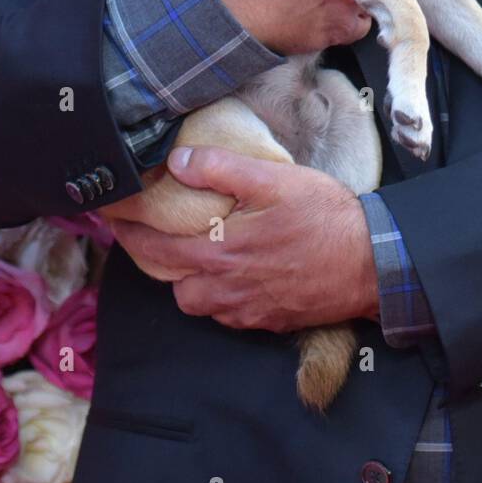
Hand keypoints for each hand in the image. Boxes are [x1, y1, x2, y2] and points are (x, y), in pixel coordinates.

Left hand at [106, 145, 380, 330]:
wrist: (371, 263)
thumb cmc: (325, 216)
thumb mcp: (273, 179)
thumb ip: (220, 169)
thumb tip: (176, 161)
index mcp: (220, 252)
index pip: (154, 248)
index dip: (127, 232)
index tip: (110, 218)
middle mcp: (226, 288)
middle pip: (169, 280)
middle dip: (151, 258)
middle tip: (144, 235)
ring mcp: (247, 310)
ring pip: (196, 302)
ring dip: (187, 279)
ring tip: (192, 253)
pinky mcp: (269, 321)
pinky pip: (227, 314)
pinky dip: (219, 296)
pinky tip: (231, 274)